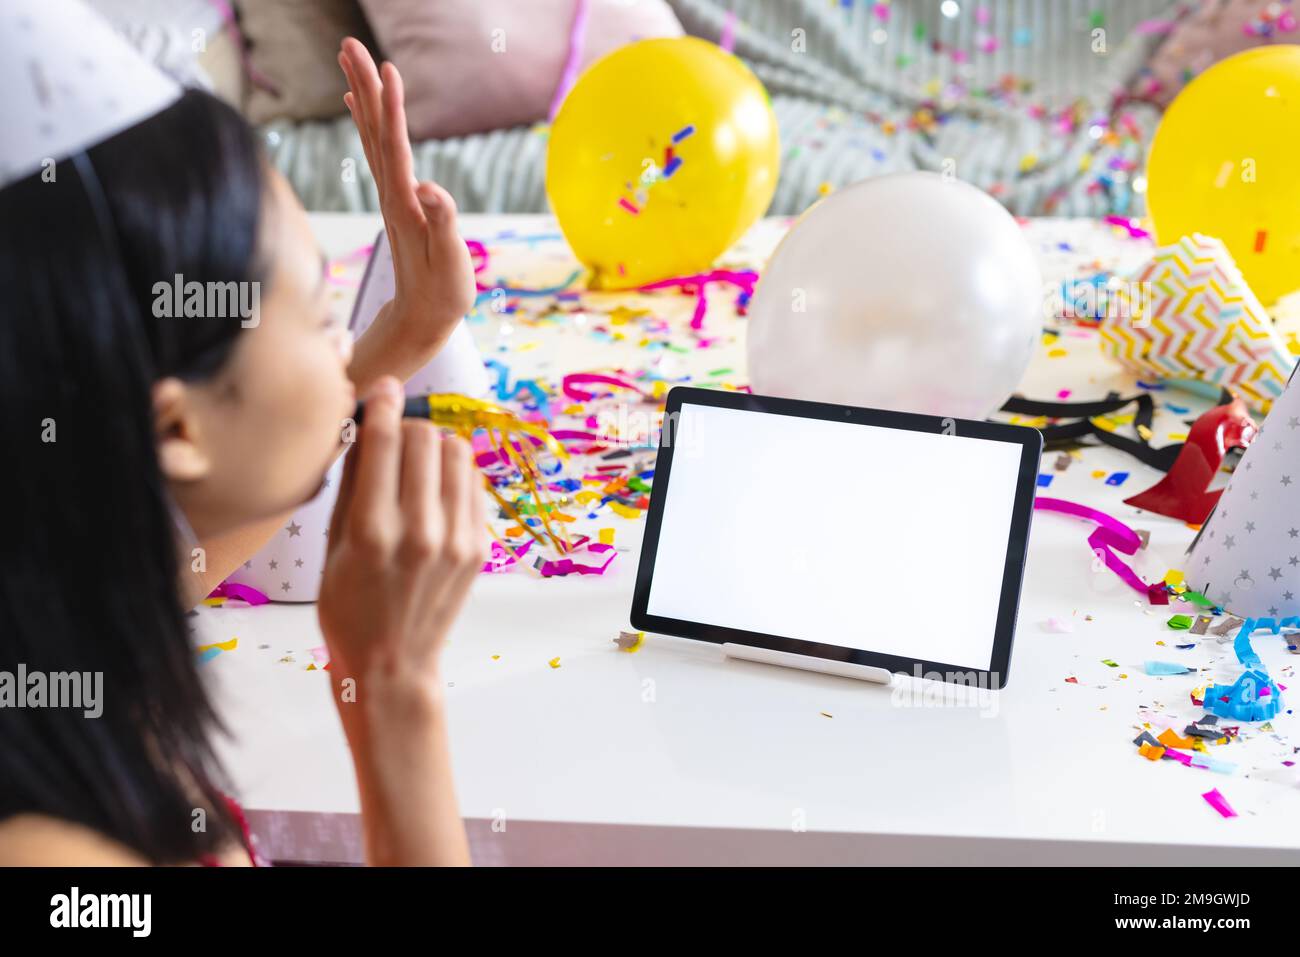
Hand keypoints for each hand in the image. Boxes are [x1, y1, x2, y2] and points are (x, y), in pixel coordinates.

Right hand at [319, 376, 486, 687]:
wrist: (392, 664)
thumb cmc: (348, 607)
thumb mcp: (332, 546)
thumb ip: (352, 483)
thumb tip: (363, 424)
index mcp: (373, 532)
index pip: (385, 442)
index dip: (383, 404)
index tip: (382, 387)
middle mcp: (421, 533)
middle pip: (426, 439)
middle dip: (407, 425)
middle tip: (392, 434)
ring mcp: (456, 541)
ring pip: (456, 454)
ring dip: (434, 445)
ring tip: (415, 461)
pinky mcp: (479, 548)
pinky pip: (472, 484)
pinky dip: (453, 473)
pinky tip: (434, 488)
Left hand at [338, 39, 475, 360]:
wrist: (420, 320)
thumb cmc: (443, 294)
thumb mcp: (451, 262)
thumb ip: (443, 223)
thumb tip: (431, 188)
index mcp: (406, 203)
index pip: (396, 146)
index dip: (392, 107)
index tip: (388, 67)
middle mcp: (392, 194)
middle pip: (375, 131)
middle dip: (364, 85)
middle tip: (349, 44)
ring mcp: (391, 196)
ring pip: (372, 136)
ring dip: (362, 96)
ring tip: (348, 60)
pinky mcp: (395, 201)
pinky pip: (377, 152)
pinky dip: (367, 122)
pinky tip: (358, 105)